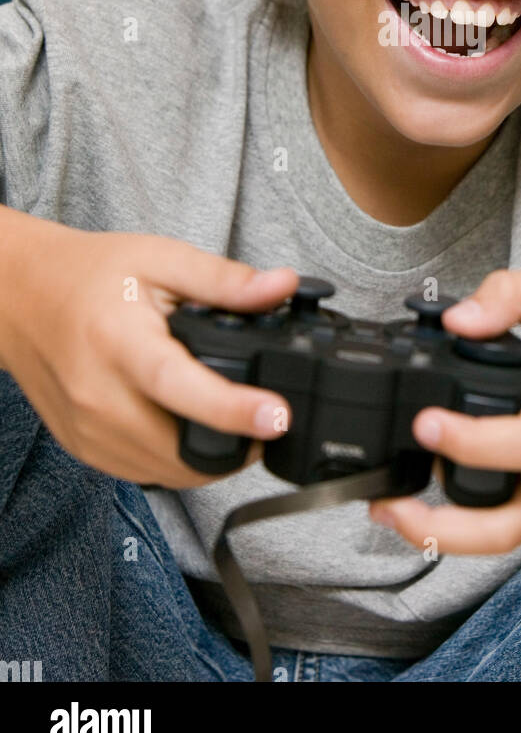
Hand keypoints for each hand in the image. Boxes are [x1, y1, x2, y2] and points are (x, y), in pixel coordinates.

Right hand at [1, 219, 298, 486]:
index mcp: (119, 342)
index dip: (232, 408)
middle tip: (269, 418)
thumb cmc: (89, 275)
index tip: (278, 415)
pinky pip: (144, 473)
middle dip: (237, 444)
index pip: (179, 386)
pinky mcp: (83, 448)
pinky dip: (178, 462)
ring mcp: (87, 430)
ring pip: (166, 473)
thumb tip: (282, 286)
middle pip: (179, 448)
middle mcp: (98, 396)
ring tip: (237, 421)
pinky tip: (192, 428)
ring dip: (211, 459)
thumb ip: (224, 280)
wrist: (21, 296)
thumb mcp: (161, 259)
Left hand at [369, 269, 520, 552]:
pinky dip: (482, 522)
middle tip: (385, 505)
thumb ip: (514, 295)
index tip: (425, 423)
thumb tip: (457, 319)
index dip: (470, 441)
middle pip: (508, 525)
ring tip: (396, 505)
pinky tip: (447, 497)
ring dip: (449, 531)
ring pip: (510, 536)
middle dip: (438, 528)